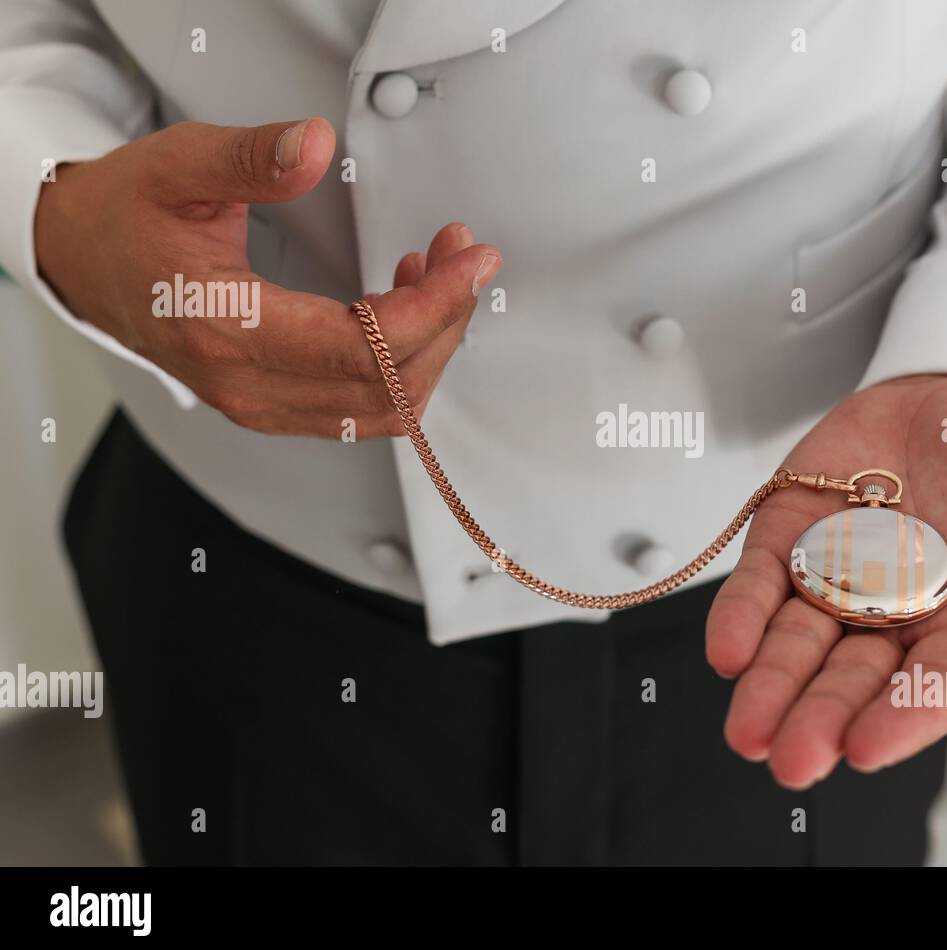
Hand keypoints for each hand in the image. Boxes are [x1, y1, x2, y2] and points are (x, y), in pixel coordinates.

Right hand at [34, 118, 500, 436]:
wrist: (81, 256)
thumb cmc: (126, 216)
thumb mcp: (181, 167)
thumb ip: (252, 159)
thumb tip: (314, 147)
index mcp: (226, 327)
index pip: (361, 349)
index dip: (434, 309)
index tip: (469, 263)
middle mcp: (247, 383)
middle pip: (387, 388)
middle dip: (445, 322)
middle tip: (463, 259)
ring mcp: (261, 402)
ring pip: (382, 410)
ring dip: (430, 348)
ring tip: (439, 276)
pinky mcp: (273, 403)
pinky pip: (360, 408)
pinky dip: (401, 365)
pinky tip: (403, 306)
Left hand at [706, 374, 946, 787]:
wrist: (940, 399)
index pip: (934, 681)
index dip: (904, 716)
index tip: (867, 749)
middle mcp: (895, 613)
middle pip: (855, 678)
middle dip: (823, 718)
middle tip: (793, 760)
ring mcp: (838, 578)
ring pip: (800, 645)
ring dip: (772, 687)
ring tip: (747, 731)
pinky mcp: (792, 538)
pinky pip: (763, 585)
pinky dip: (745, 616)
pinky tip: (726, 651)